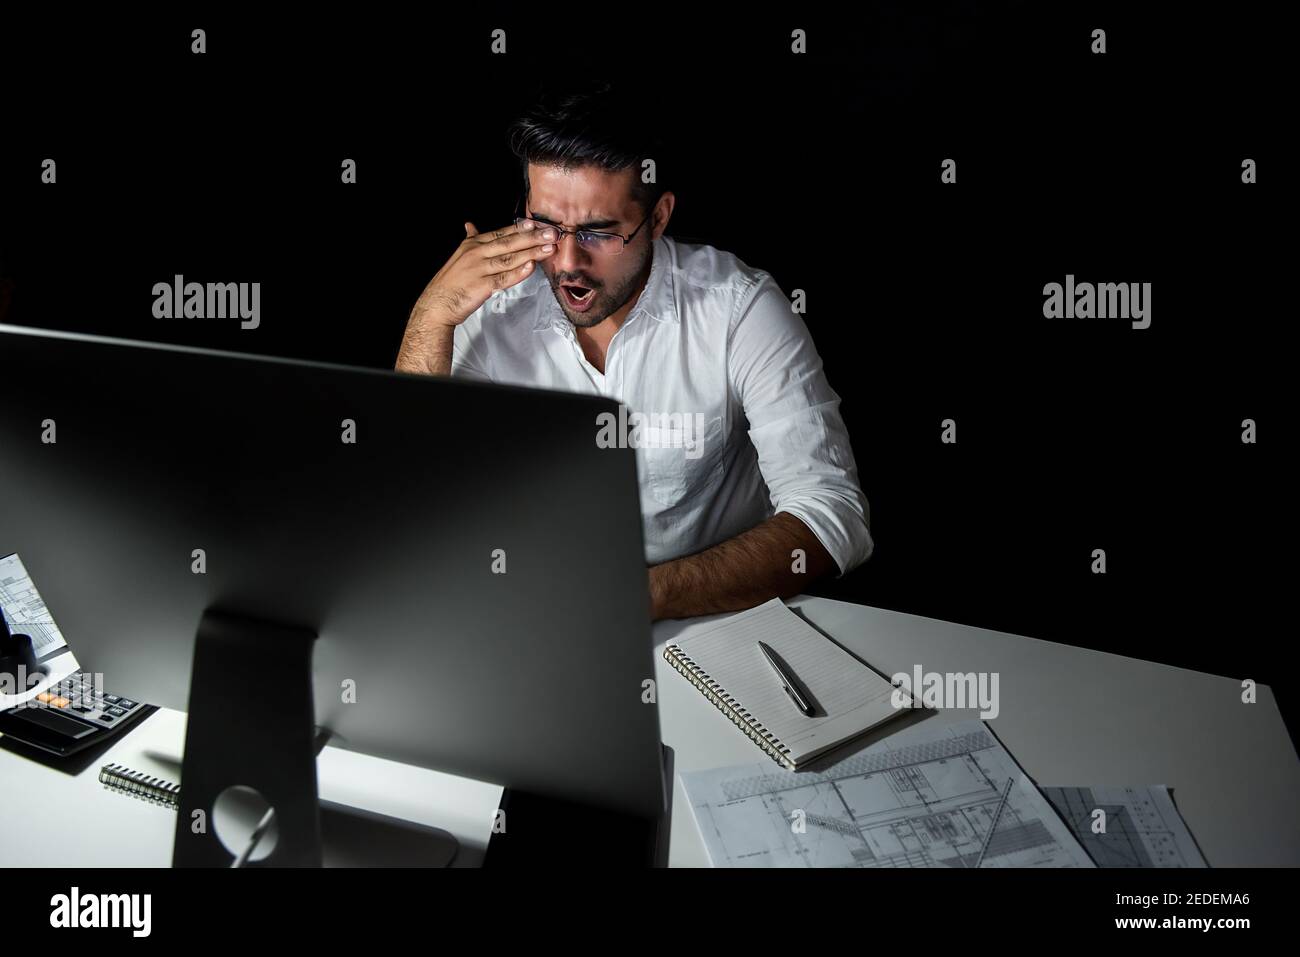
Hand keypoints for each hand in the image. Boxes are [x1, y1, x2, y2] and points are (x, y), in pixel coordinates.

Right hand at [410, 220, 558, 328]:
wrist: (437, 303)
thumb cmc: (451, 281)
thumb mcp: (459, 255)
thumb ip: (470, 239)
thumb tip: (469, 225)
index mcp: (473, 245)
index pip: (500, 233)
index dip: (519, 228)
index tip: (536, 223)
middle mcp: (476, 254)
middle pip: (508, 243)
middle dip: (532, 237)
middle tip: (551, 233)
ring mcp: (479, 270)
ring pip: (510, 259)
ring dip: (531, 253)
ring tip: (549, 248)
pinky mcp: (482, 286)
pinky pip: (504, 278)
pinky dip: (518, 273)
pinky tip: (532, 267)